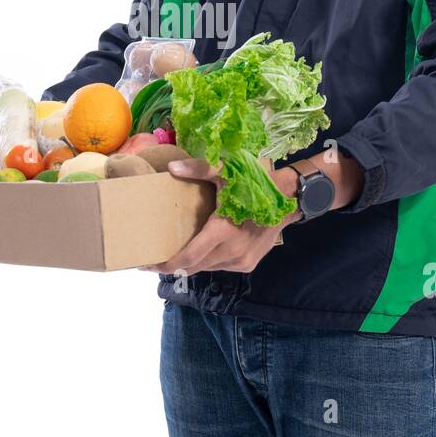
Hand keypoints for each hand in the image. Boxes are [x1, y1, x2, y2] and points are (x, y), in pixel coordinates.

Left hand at [138, 157, 296, 275]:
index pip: (188, 258)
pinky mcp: (248, 264)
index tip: (147, 266)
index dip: (166, 265)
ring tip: (175, 253)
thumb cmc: (255, 183)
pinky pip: (220, 266)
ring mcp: (242, 261)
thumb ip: (198, 169)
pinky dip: (208, 261)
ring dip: (191, 263)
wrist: (288, 198)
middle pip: (194, 267)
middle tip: (154, 258)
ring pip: (207, 268)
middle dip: (173, 266)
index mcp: (222, 231)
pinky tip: (200, 250)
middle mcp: (231, 252)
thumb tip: (172, 168)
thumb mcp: (226, 172)